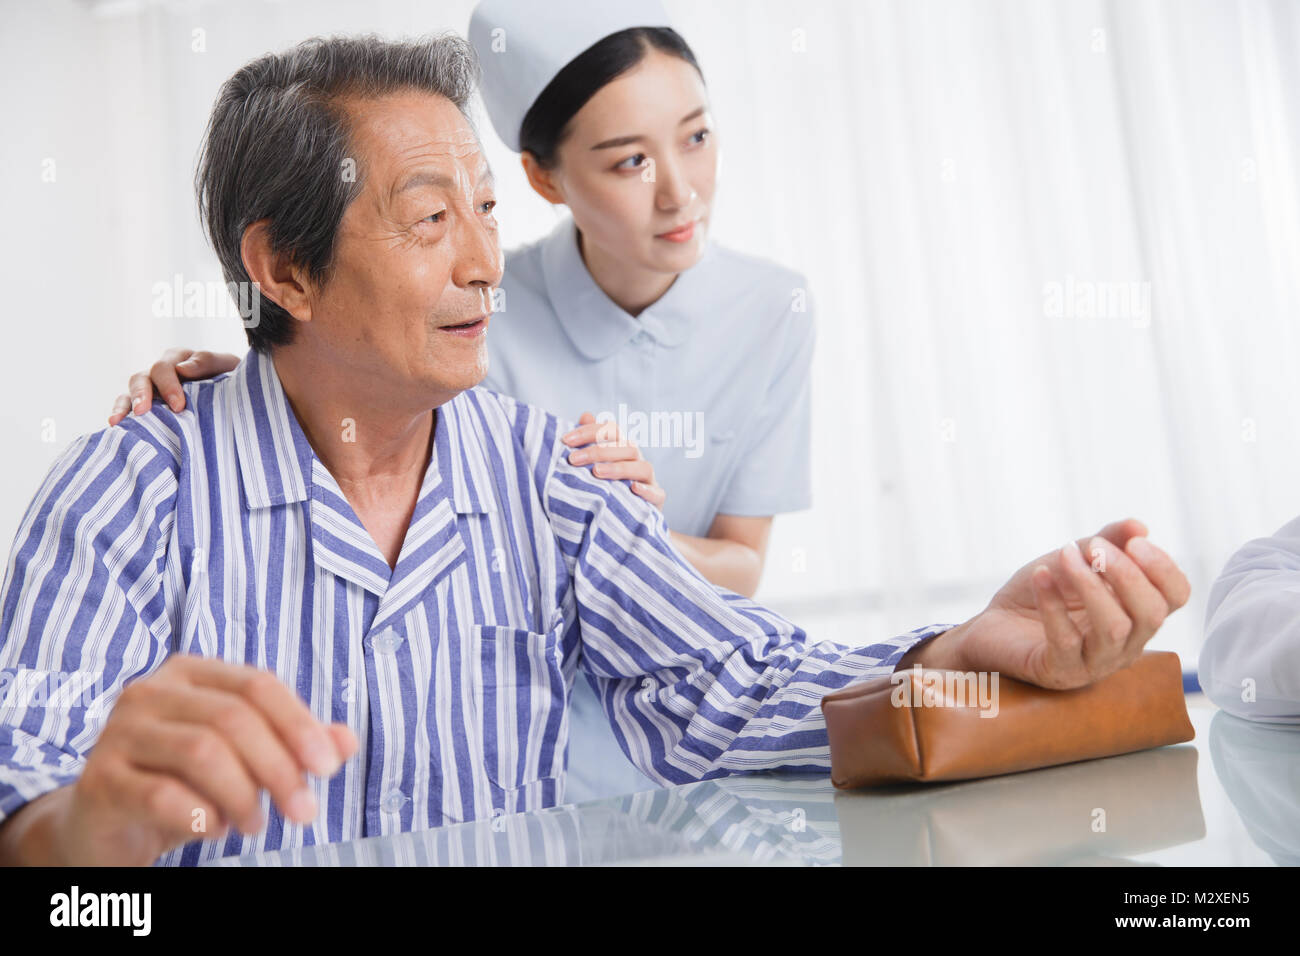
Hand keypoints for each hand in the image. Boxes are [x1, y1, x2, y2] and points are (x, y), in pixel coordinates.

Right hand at [48, 655, 356, 865]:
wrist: (109, 825)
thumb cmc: (185, 782)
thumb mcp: (246, 760)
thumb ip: (294, 744)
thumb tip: (346, 741)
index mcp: (191, 673)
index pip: (258, 685)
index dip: (300, 724)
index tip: (329, 768)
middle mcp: (150, 692)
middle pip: (234, 717)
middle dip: (279, 767)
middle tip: (303, 810)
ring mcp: (119, 732)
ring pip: (201, 751)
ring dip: (243, 795)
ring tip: (255, 824)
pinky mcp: (99, 780)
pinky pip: (161, 795)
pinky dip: (200, 816)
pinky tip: (214, 829)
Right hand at [108, 348, 240, 424]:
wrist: (237, 399)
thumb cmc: (232, 379)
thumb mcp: (228, 366)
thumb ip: (208, 362)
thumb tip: (183, 368)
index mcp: (181, 359)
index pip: (166, 366)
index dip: (169, 385)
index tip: (178, 406)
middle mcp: (163, 372)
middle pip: (144, 377)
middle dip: (142, 394)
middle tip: (144, 411)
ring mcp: (152, 389)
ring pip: (131, 391)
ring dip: (126, 404)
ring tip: (120, 420)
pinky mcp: (148, 406)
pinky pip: (128, 407)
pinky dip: (120, 413)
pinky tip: (115, 425)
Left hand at [561, 412, 665, 509]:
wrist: (628, 519)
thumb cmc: (609, 487)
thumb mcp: (597, 465)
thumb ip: (591, 442)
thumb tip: (586, 415)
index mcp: (623, 449)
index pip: (611, 430)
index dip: (589, 432)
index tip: (565, 440)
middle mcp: (638, 460)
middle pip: (626, 447)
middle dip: (598, 451)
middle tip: (573, 459)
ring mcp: (649, 481)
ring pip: (642, 467)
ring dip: (619, 468)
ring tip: (596, 472)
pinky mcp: (657, 501)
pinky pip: (657, 494)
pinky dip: (647, 490)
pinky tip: (633, 489)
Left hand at [918, 518, 1190, 689]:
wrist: (993, 626)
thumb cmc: (1042, 593)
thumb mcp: (1074, 559)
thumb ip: (1106, 541)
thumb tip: (1139, 525)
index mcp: (1137, 615)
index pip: (1176, 597)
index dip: (1163, 567)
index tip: (1134, 540)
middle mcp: (1125, 644)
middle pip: (1151, 613)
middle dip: (1126, 574)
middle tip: (1094, 548)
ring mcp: (1094, 663)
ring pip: (1114, 628)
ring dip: (1090, 585)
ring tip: (1064, 555)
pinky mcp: (1059, 672)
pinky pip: (1065, 640)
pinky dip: (1053, 604)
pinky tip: (1040, 576)